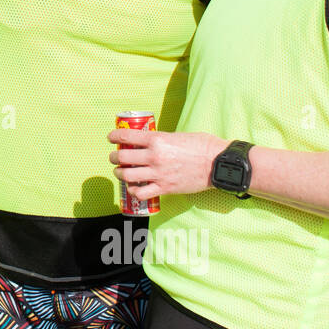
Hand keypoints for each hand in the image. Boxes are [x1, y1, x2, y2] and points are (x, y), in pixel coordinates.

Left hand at [107, 128, 226, 200]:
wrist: (217, 164)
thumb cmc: (202, 146)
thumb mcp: (178, 135)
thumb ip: (161, 139)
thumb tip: (148, 141)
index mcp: (157, 139)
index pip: (126, 137)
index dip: (114, 136)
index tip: (111, 138)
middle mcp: (154, 157)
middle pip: (122, 158)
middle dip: (114, 157)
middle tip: (114, 157)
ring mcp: (158, 174)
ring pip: (127, 176)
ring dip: (119, 173)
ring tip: (120, 172)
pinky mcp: (165, 188)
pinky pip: (140, 193)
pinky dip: (133, 190)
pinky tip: (134, 187)